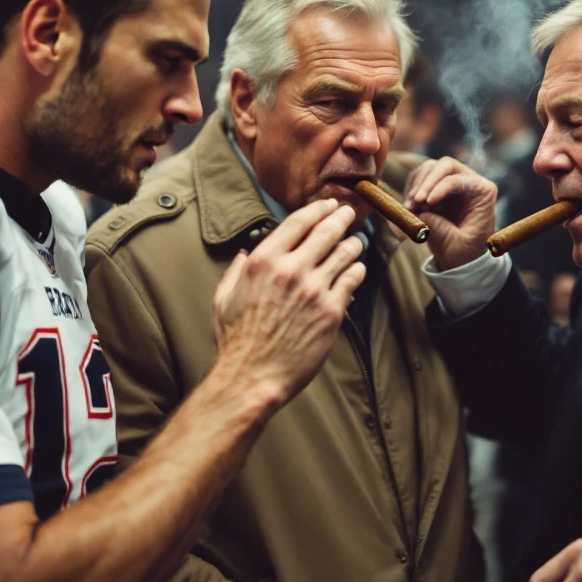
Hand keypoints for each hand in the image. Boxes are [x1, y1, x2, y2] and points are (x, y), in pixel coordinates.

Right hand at [213, 200, 364, 405]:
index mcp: (263, 261)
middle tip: (349, 213)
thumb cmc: (236, 341)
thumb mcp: (224, 299)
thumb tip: (245, 254)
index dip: (317, 209)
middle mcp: (290, 269)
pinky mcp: (331, 311)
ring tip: (356, 241)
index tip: (328, 204)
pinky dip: (357, 270)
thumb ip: (237, 271)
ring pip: (344, 253)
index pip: (298, 222)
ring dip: (353, 243)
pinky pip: (352, 280)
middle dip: (341, 218)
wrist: (252, 376)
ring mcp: (314, 289)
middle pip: (326, 231)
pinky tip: (357, 268)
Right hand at [403, 157, 496, 270]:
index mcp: (482, 192)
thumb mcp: (456, 245)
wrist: (462, 258)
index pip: (458, 179)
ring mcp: (451, 182)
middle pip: (445, 165)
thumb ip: (441, 229)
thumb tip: (422, 214)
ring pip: (430, 168)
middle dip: (426, 181)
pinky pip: (420, 178)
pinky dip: (411, 189)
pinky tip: (409, 207)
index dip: (439, 188)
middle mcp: (469, 181)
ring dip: (416, 186)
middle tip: (414, 201)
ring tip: (410, 207)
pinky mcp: (436, 187)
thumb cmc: (466, 252)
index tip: (425, 203)